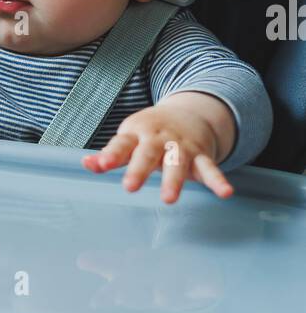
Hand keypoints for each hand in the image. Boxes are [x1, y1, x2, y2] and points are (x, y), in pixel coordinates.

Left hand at [81, 99, 234, 202]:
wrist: (189, 114)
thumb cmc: (150, 133)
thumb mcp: (129, 138)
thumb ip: (110, 155)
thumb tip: (87, 164)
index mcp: (137, 133)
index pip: (121, 144)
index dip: (110, 155)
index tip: (100, 165)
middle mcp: (159, 139)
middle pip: (148, 154)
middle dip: (139, 170)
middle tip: (130, 187)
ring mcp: (182, 147)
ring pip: (178, 163)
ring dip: (174, 180)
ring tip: (169, 198)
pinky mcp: (201, 156)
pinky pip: (210, 169)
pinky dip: (218, 181)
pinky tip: (225, 192)